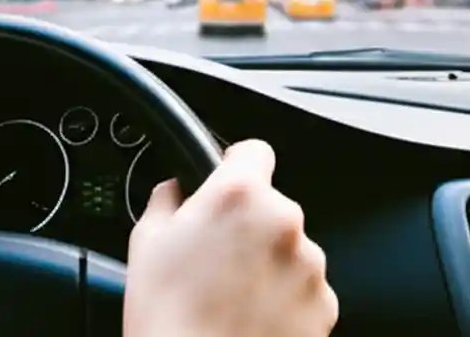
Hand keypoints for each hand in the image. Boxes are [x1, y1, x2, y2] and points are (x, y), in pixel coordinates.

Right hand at [124, 140, 336, 336]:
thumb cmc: (168, 319)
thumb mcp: (146, 242)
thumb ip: (168, 199)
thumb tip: (176, 190)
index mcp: (239, 195)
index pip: (254, 151)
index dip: (236, 166)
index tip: (227, 181)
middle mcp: (283, 221)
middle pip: (271, 207)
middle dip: (249, 226)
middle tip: (216, 259)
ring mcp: (309, 264)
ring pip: (290, 249)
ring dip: (269, 263)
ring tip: (232, 297)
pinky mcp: (324, 303)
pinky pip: (305, 288)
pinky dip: (285, 299)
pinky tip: (253, 319)